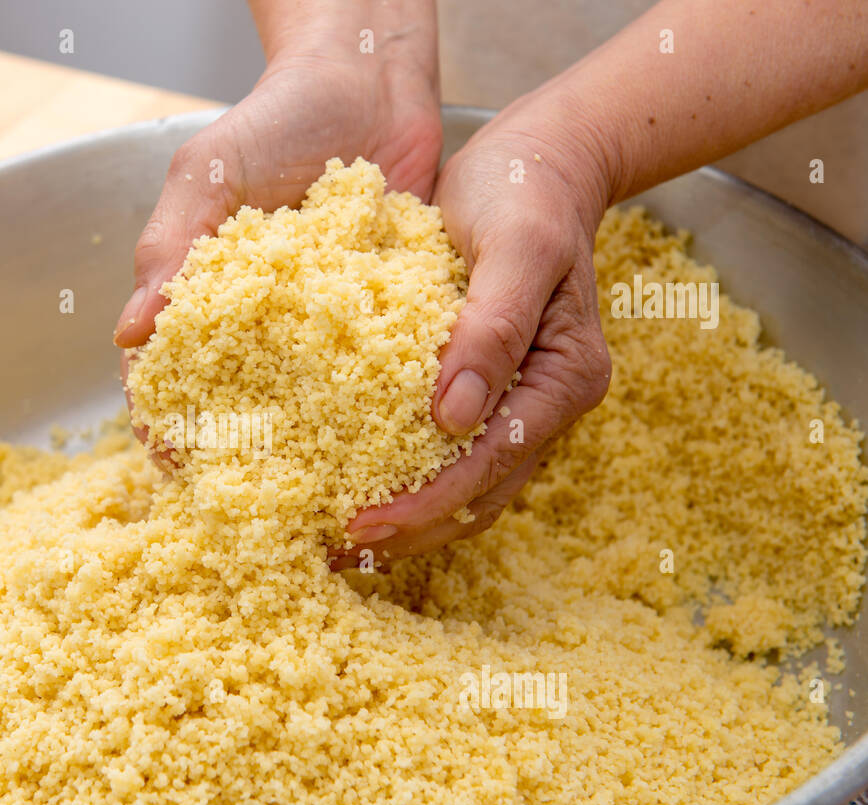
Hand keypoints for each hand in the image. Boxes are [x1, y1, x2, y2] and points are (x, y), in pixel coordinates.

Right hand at [115, 35, 441, 459]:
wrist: (370, 81)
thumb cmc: (276, 118)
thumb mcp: (209, 174)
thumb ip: (170, 249)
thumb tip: (128, 335)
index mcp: (204, 295)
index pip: (172, 375)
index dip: (166, 424)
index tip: (174, 467)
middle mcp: (260, 322)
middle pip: (237, 406)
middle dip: (237, 454)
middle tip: (250, 500)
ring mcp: (319, 326)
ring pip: (305, 403)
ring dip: (307, 447)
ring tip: (317, 493)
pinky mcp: (378, 319)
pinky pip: (372, 373)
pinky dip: (373, 408)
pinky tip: (383, 448)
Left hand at [335, 95, 615, 567]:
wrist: (540, 160)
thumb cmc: (526, 192)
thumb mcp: (516, 246)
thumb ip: (493, 326)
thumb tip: (453, 416)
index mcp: (565, 379)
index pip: (492, 465)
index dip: (427, 503)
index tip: (359, 523)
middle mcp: (545, 403)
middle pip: (480, 495)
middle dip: (410, 530)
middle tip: (333, 549)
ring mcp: (517, 400)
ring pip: (465, 487)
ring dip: (406, 520)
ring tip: (336, 540)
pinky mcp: (483, 388)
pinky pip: (445, 452)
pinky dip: (403, 477)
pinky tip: (350, 484)